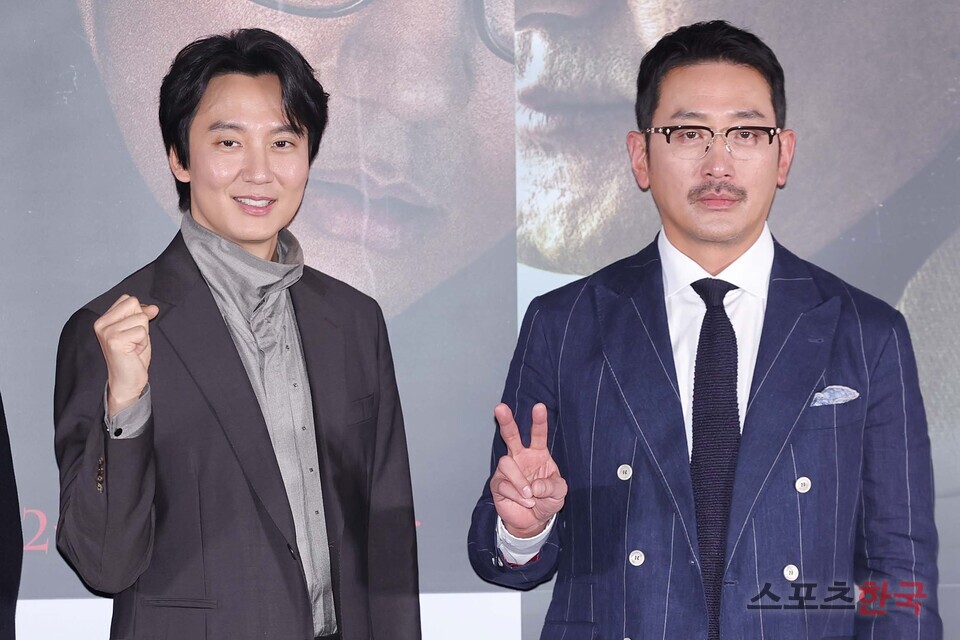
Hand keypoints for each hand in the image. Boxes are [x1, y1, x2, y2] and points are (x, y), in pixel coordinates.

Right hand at [93, 295, 159, 416]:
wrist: (127, 381)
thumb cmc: (132, 357)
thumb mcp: (139, 331)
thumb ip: (142, 315)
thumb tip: (153, 308)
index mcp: (103, 319)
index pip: (129, 300)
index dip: (139, 313)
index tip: (133, 332)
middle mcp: (101, 324)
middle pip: (134, 305)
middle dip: (141, 323)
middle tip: (133, 340)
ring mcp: (107, 331)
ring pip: (141, 318)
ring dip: (143, 335)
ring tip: (133, 347)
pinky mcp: (115, 340)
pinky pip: (142, 331)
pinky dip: (143, 343)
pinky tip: (134, 352)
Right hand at [490, 402, 566, 537]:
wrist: (533, 521)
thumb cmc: (547, 500)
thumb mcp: (559, 493)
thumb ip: (552, 486)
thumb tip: (534, 486)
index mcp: (538, 453)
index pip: (538, 434)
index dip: (539, 421)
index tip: (539, 407)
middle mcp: (520, 457)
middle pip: (511, 435)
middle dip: (505, 421)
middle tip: (500, 408)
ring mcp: (507, 470)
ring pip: (506, 462)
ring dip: (520, 481)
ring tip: (530, 495)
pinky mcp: (498, 484)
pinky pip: (504, 484)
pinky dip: (517, 496)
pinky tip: (526, 502)